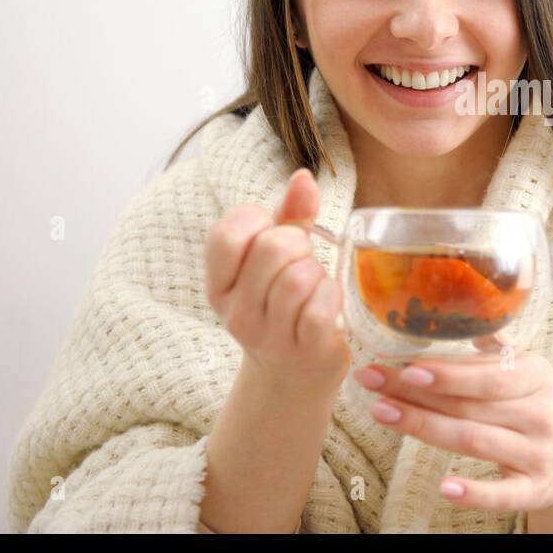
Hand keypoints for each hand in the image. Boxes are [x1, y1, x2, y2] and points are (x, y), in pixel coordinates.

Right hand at [204, 167, 349, 389]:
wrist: (294, 376)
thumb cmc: (286, 304)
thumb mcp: (276, 260)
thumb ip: (289, 215)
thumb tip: (304, 176)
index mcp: (220, 284)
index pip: (227, 233)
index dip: (259, 220)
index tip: (270, 234)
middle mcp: (236, 313)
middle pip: (272, 248)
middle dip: (298, 243)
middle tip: (303, 261)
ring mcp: (268, 337)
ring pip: (299, 277)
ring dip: (319, 273)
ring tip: (316, 286)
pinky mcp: (303, 352)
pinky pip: (320, 309)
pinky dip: (332, 297)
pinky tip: (329, 304)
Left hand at [352, 351, 552, 531]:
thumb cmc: (544, 415)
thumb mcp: (532, 376)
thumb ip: (499, 351)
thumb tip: (466, 312)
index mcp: (535, 375)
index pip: (484, 374)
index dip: (443, 372)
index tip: (402, 365)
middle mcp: (540, 412)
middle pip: (470, 404)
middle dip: (416, 393)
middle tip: (371, 382)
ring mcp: (540, 453)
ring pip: (476, 441)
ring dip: (425, 428)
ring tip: (382, 414)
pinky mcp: (539, 490)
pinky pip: (506, 494)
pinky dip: (477, 492)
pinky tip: (445, 487)